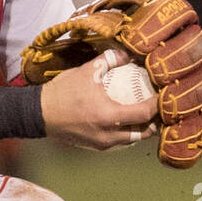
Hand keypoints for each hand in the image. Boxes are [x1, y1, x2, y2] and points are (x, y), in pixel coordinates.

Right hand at [40, 48, 158, 151]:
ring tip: (145, 116)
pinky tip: (126, 121)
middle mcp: (108, 135)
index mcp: (108, 116)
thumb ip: (109, 60)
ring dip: (140, 129)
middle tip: (158, 109)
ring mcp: (101, 144)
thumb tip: (127, 54)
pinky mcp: (94, 146)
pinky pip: (118, 142)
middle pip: (142, 133)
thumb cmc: (62, 93)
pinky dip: (126, 133)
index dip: (157, 105)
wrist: (39, 114)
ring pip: (131, 140)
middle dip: (153, 122)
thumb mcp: (86, 72)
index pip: (143, 114)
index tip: (162, 96)